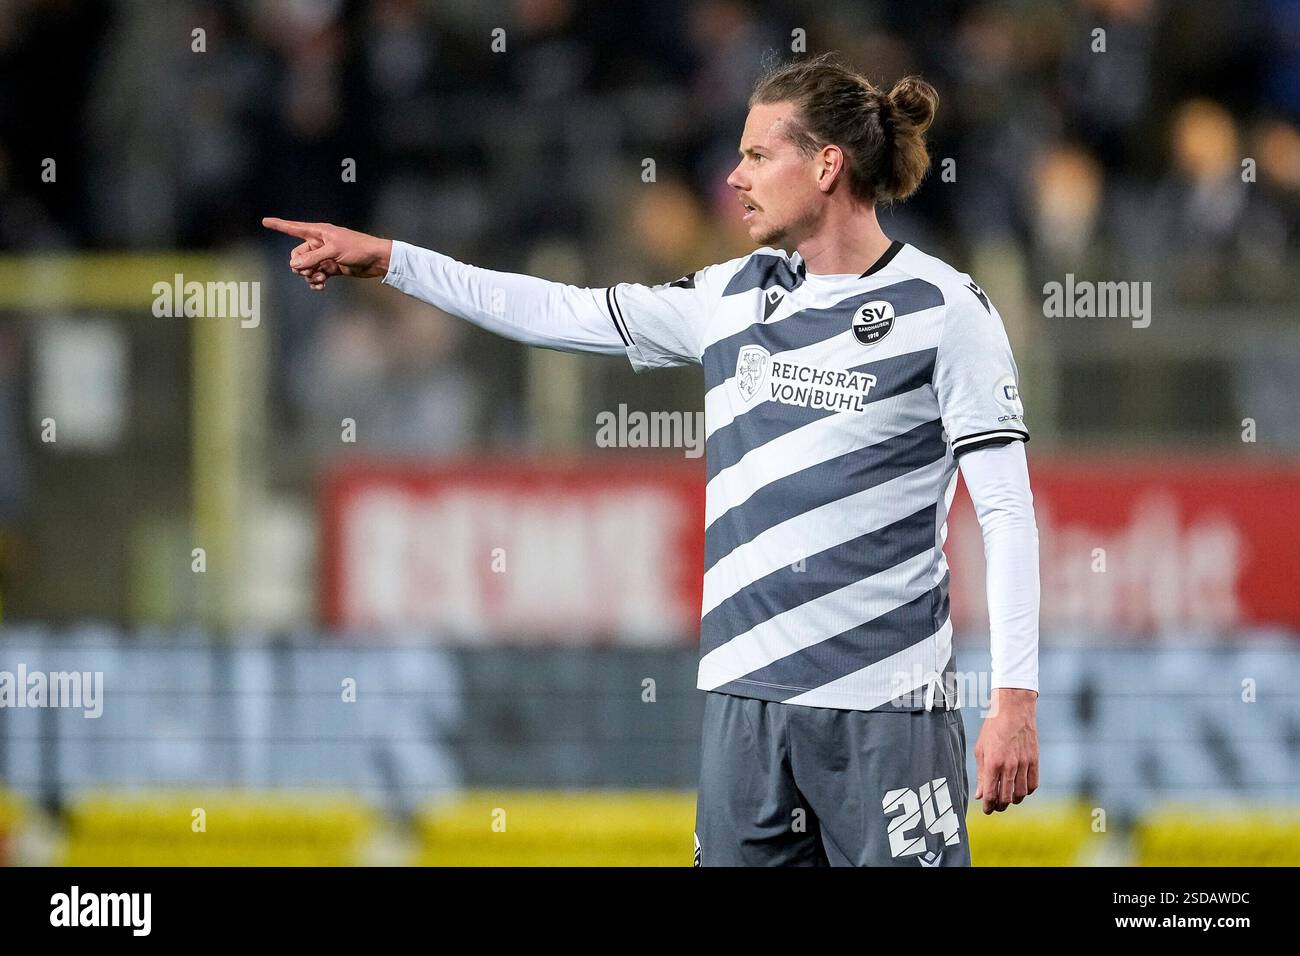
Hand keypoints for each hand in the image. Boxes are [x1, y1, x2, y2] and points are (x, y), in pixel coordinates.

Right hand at [261, 217, 392, 289]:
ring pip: (306, 267)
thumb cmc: (357, 248)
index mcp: (318, 232)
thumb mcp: (334, 251)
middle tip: (309, 271)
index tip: (264, 221)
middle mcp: (319, 243)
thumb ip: (313, 258)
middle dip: (300, 265)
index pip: (294, 228)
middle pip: (297, 255)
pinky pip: (315, 276)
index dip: (279, 225)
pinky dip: (315, 282)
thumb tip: (294, 264)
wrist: (376, 260)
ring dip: (309, 275)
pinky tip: (320, 287)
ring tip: (319, 280)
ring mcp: (324, 256)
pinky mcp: (330, 268)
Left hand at [973, 687, 1038, 813]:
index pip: (991, 794)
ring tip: (1007, 798)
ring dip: (1013, 800)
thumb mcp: (981, 749)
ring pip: (1021, 794)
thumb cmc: (993, 727)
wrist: (1014, 709)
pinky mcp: (1035, 760)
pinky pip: (1033, 784)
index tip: (986, 809)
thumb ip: (981, 774)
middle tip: (996, 806)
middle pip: (1006, 798)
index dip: (988, 806)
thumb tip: (980, 794)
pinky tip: (1020, 789)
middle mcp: (1010, 766)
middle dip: (1000, 806)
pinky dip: (1027, 791)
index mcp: (993, 763)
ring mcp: (1024, 764)